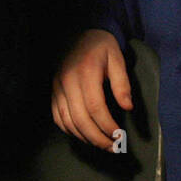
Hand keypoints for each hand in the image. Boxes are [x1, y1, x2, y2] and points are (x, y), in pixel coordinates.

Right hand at [51, 29, 133, 151]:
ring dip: (84, 137)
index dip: (107, 126)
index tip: (119, 136)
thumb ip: (122, 83)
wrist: (77, 32)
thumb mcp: (117, 58)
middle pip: (80, 119)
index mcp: (86, 72)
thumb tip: (127, 107)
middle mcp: (68, 81)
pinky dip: (69, 130)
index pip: (95, 107)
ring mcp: (57, 87)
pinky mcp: (53, 91)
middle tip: (112, 147)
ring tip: (101, 144)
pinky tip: (83, 134)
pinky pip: (58, 117)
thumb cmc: (100, 46)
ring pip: (67, 121)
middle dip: (97, 138)